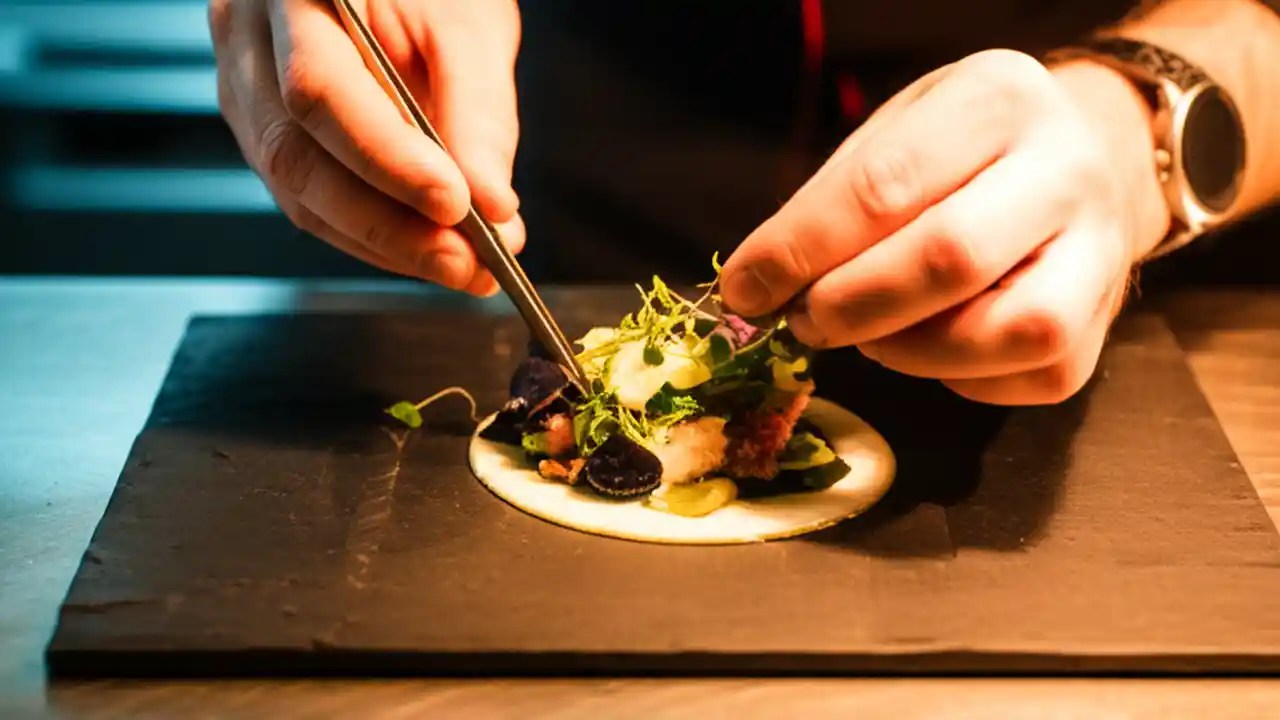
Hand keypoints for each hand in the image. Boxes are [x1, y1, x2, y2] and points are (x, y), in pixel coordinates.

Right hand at [209, 0, 522, 294]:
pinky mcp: (262, 125)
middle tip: (467, 263)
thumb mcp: (469, 22)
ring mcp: (241, 82)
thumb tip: (491, 208)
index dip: (386, 159)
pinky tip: (425, 244)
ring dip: (384, 241)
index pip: (319, 89)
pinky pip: (306, 194)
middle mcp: (245, 34)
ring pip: (296, 190)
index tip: (457, 204)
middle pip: (295, 154)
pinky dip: (370, 230)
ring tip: (461, 264)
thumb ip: (479, 110)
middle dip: (388, 226)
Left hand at [721, 50, 1170, 404]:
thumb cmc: (962, 152)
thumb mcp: (894, 135)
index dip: (801, 248)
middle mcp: (1065, 168)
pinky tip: (930, 347)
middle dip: (854, 305)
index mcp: (996, 100)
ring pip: (1015, 330)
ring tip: (869, 336)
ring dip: (913, 352)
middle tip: (805, 321)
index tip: (745, 288)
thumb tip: (757, 287)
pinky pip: (1036, 375)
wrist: (1085, 160)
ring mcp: (1101, 249)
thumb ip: (831, 203)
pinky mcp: (1105, 323)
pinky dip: (963, 378)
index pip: (884, 184)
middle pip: (952, 256)